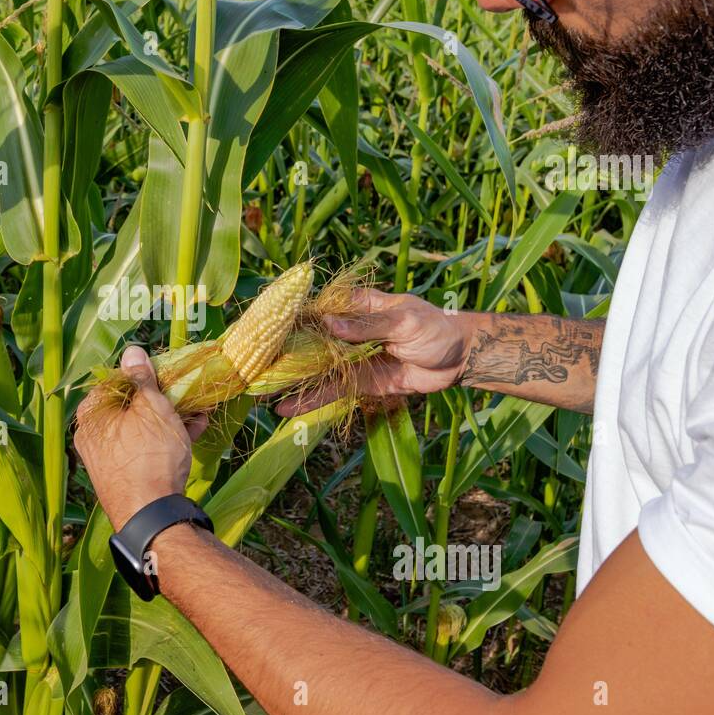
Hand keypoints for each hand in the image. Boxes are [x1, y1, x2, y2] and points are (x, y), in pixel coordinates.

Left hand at [74, 345, 208, 530]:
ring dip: (171, 418)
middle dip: (164, 398)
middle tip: (189, 394)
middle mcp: (93, 434)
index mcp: (92, 413)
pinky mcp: (123, 474)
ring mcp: (107, 456)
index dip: (146, 375)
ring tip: (200, 414)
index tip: (170, 376)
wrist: (151, 514)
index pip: (117, 380)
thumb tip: (131, 351)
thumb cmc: (150, 454)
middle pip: (131, 405)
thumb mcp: (151, 408)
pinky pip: (143, 447)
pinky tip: (193, 433)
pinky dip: (165, 439)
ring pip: (141, 427)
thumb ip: (142, 378)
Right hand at [276, 288, 473, 415]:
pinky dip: (311, 400)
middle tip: (253, 365)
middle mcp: (348, 332)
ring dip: (290, 380)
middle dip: (283, 353)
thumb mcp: (404, 322)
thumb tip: (330, 327)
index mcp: (357, 306)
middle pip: (309, 341)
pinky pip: (332, 391)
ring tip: (261, 391)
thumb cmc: (435, 328)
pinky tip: (287, 408)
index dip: (292, 316)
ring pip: (315, 369)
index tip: (265, 326)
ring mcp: (352, 359)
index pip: (318, 308)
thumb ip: (368, 325)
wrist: (459, 359)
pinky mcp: (360, 383)